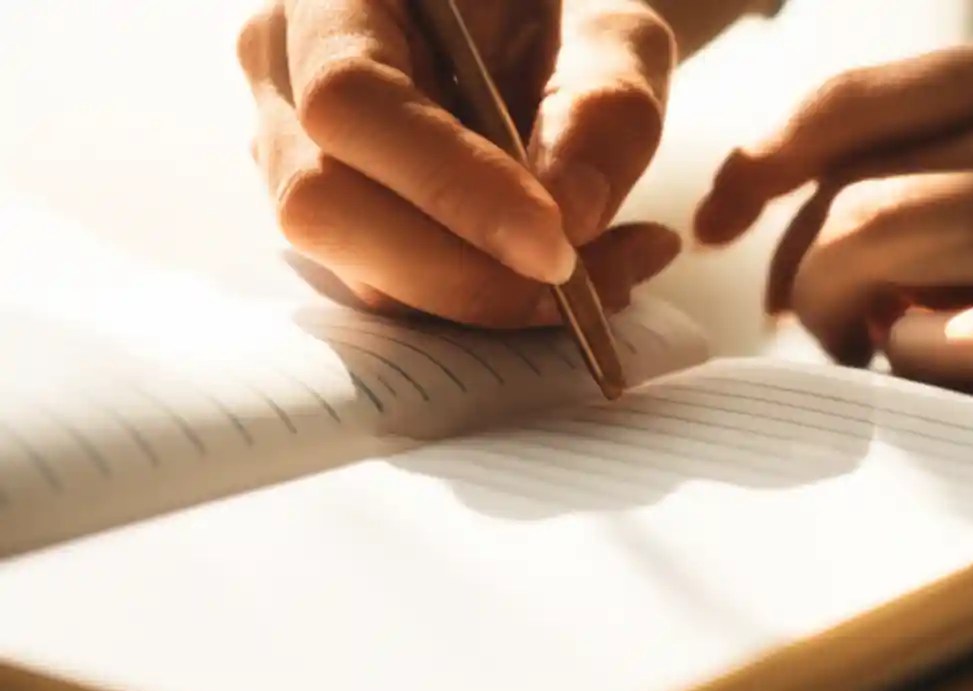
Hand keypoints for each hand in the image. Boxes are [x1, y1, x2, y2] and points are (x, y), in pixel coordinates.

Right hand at [237, 0, 678, 326]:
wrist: (537, 31)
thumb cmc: (564, 13)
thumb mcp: (611, 35)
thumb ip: (605, 109)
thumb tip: (574, 218)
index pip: (352, 99)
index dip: (448, 185)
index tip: (552, 247)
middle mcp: (285, 75)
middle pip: (324, 204)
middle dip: (461, 272)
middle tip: (580, 285)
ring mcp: (290, 155)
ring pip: (355, 268)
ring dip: (487, 299)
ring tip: (603, 276)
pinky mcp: (334, 221)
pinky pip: (391, 290)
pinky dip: (486, 304)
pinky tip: (569, 277)